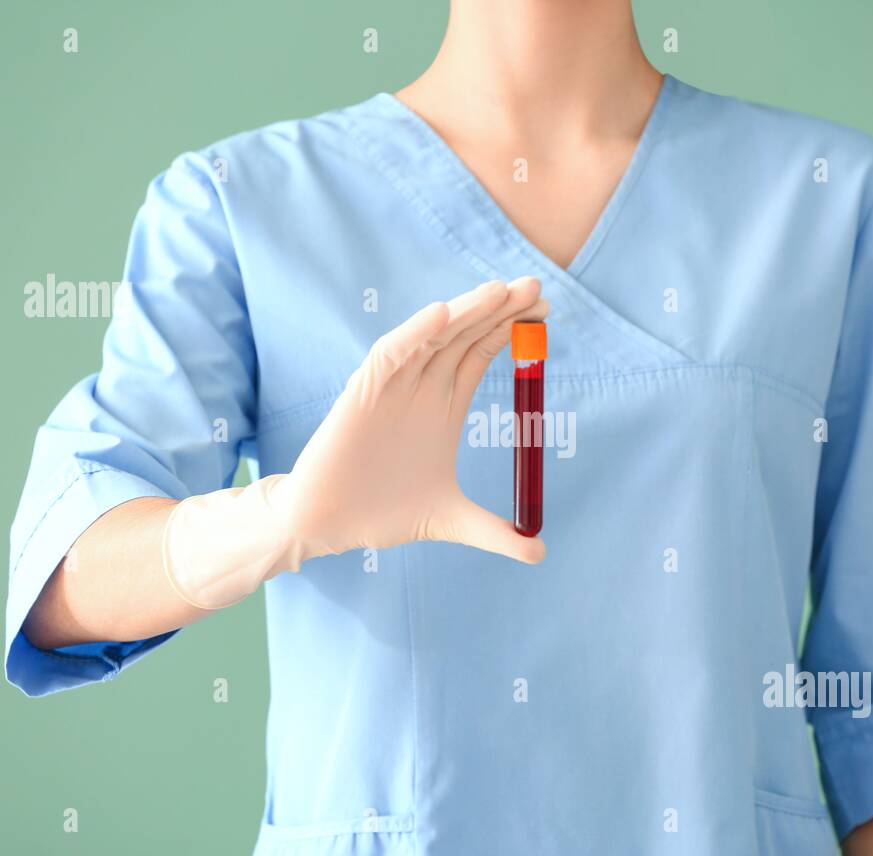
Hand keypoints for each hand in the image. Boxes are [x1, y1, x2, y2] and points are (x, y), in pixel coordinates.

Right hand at [162, 278, 546, 609]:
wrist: (327, 526)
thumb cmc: (382, 512)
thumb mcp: (452, 522)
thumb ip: (495, 533)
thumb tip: (541, 553)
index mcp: (442, 406)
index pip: (480, 353)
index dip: (509, 330)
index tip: (544, 311)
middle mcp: (420, 389)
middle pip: (463, 335)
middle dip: (499, 310)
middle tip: (537, 286)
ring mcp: (391, 389)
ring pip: (432, 338)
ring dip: (464, 312)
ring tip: (500, 291)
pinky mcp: (362, 396)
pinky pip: (389, 356)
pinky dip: (414, 334)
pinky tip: (441, 315)